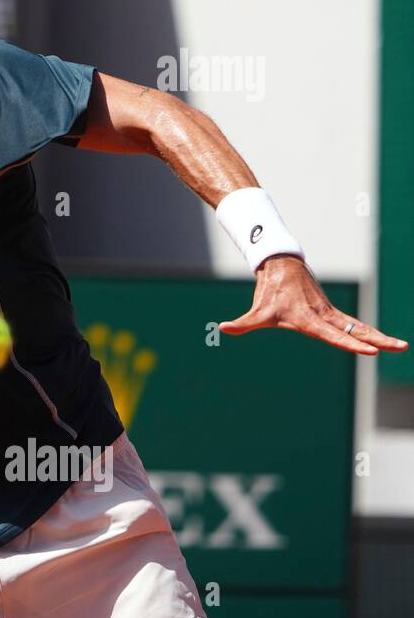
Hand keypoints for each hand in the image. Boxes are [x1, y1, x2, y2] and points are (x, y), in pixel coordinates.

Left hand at [219, 255, 408, 354]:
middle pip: (355, 331)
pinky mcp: (332, 312)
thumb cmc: (269, 292)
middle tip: (399, 348)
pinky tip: (383, 341)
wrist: (280, 266)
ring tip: (401, 347)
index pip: (332, 335)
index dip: (349, 344)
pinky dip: (369, 333)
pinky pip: (355, 325)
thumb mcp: (257, 311)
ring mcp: (330, 313)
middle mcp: (323, 316)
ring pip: (359, 327)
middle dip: (377, 340)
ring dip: (379, 337)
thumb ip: (243, 324)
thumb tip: (222, 329)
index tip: (369, 351)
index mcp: (309, 319)